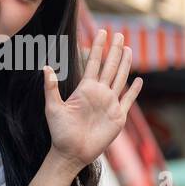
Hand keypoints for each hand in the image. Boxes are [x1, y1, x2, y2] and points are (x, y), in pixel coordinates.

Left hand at [44, 30, 142, 169]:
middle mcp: (99, 93)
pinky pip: (128, 100)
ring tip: (129, 49)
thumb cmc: (59, 132)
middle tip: (120, 33)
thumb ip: (51, 88)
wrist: (71, 152)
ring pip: (120, 79)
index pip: (94, 63)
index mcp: (84, 90)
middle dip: (115, 50)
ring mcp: (109, 104)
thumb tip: (46, 67)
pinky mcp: (117, 116)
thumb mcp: (53, 108)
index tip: (101, 32)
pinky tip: (138, 80)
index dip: (98, 48)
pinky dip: (133, 90)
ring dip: (125, 64)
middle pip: (110, 67)